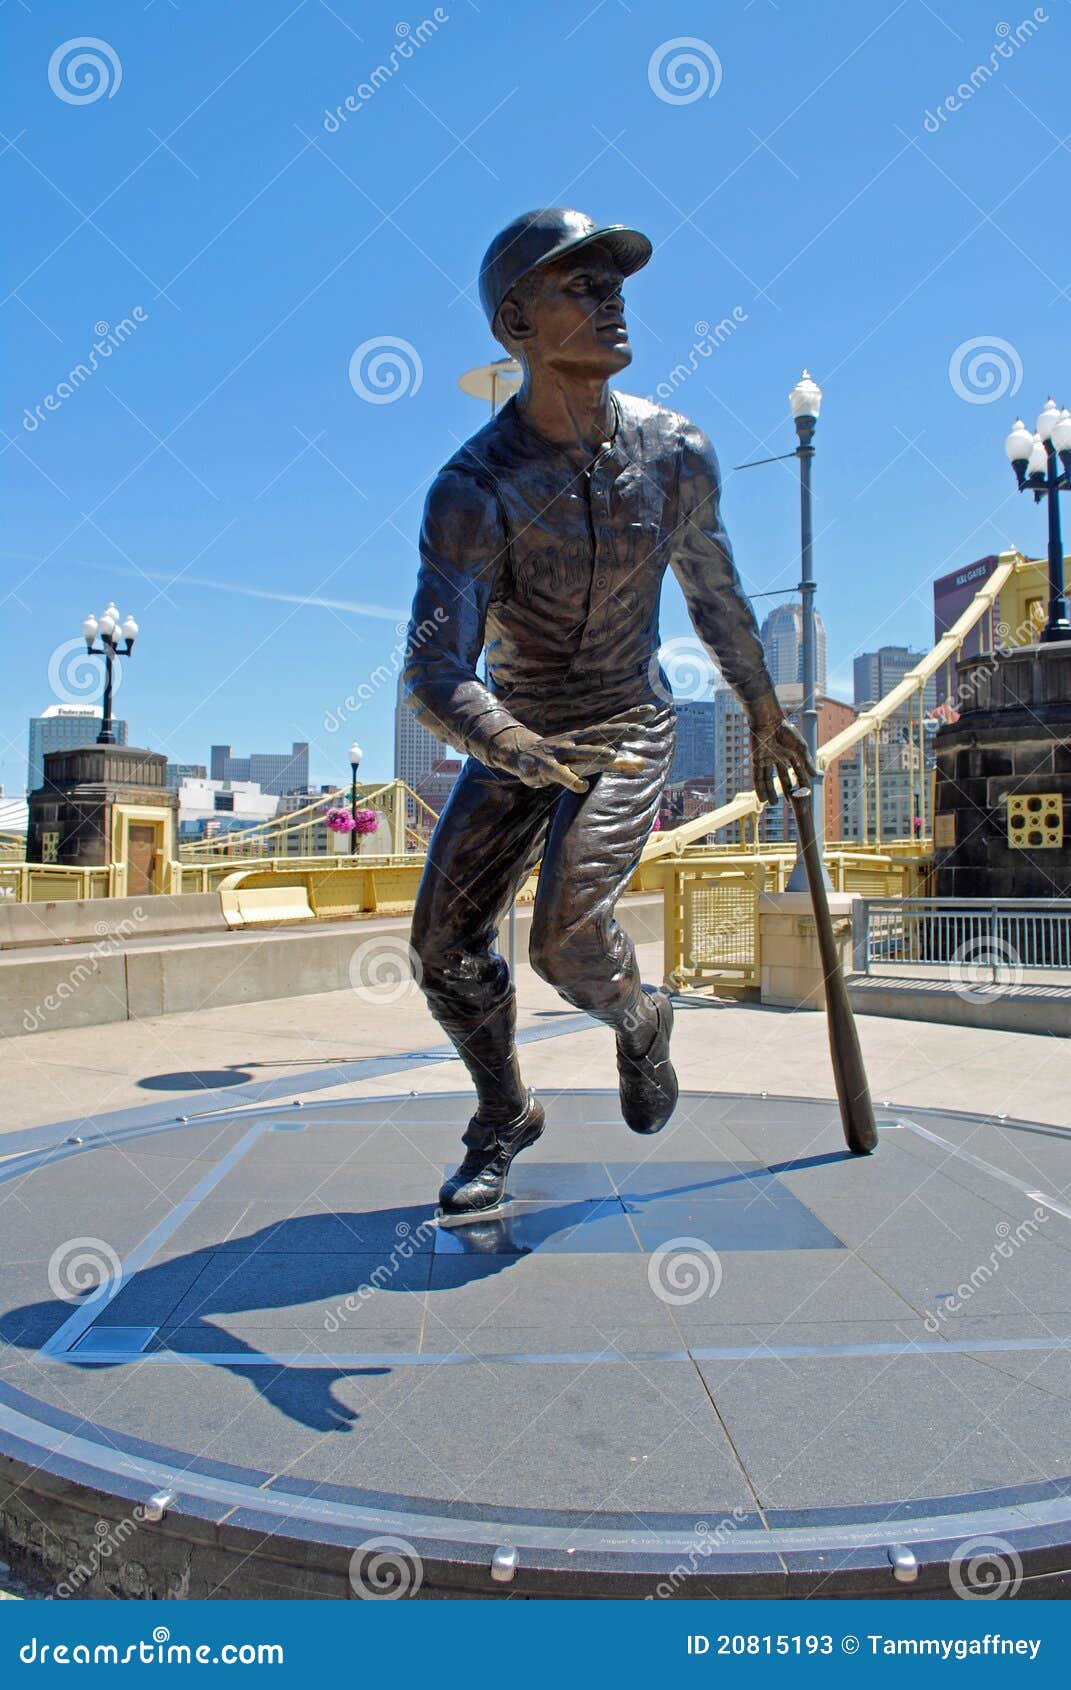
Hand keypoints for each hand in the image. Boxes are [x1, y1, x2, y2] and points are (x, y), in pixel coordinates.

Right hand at [489, 723, 647, 792]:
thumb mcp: (591, 759)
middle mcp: (576, 741)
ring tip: (612, 755)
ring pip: (581, 752)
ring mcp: (561, 752)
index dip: (631, 717)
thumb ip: (617, 763)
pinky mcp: (546, 767)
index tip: (652, 709)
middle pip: (601, 734)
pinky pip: (560, 773)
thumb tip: (644, 764)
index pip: (613, 724)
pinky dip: (570, 779)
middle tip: (641, 730)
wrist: (523, 755)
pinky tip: (582, 786)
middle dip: (620, 731)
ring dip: (595, 753)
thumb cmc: (564, 757)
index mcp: (588, 737)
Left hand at [749, 712, 816, 806]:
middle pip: (782, 777)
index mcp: (790, 753)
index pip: (796, 771)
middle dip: (785, 789)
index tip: (803, 794)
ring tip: (773, 804)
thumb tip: (815, 775)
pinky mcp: (757, 760)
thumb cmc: (786, 731)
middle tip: (789, 802)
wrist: (768, 722)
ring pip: (768, 779)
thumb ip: (806, 762)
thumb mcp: (800, 748)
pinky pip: (758, 778)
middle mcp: (778, 757)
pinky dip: (760, 788)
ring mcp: (767, 759)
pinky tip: (762, 799)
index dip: (800, 782)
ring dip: (771, 791)